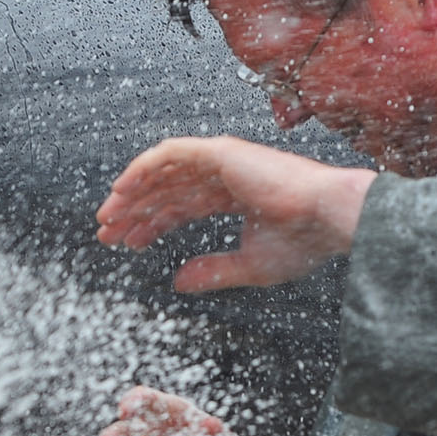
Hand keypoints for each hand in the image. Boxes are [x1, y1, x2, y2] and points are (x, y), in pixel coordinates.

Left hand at [97, 137, 374, 290]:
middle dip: (135, 211)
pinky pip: (169, 154)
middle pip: (167, 189)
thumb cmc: (304, 243)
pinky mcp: (219, 152)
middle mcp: (226, 173)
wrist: (329, 220)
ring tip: (107, 218)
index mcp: (235, 194)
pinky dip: (142, 169)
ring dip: (132, 192)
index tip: (128, 244)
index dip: (153, 224)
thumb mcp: (249, 266)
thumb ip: (212, 271)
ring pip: (162, 171)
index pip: (182, 205)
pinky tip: (121, 191)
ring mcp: (222, 160)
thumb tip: (176, 283)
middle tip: (106, 234)